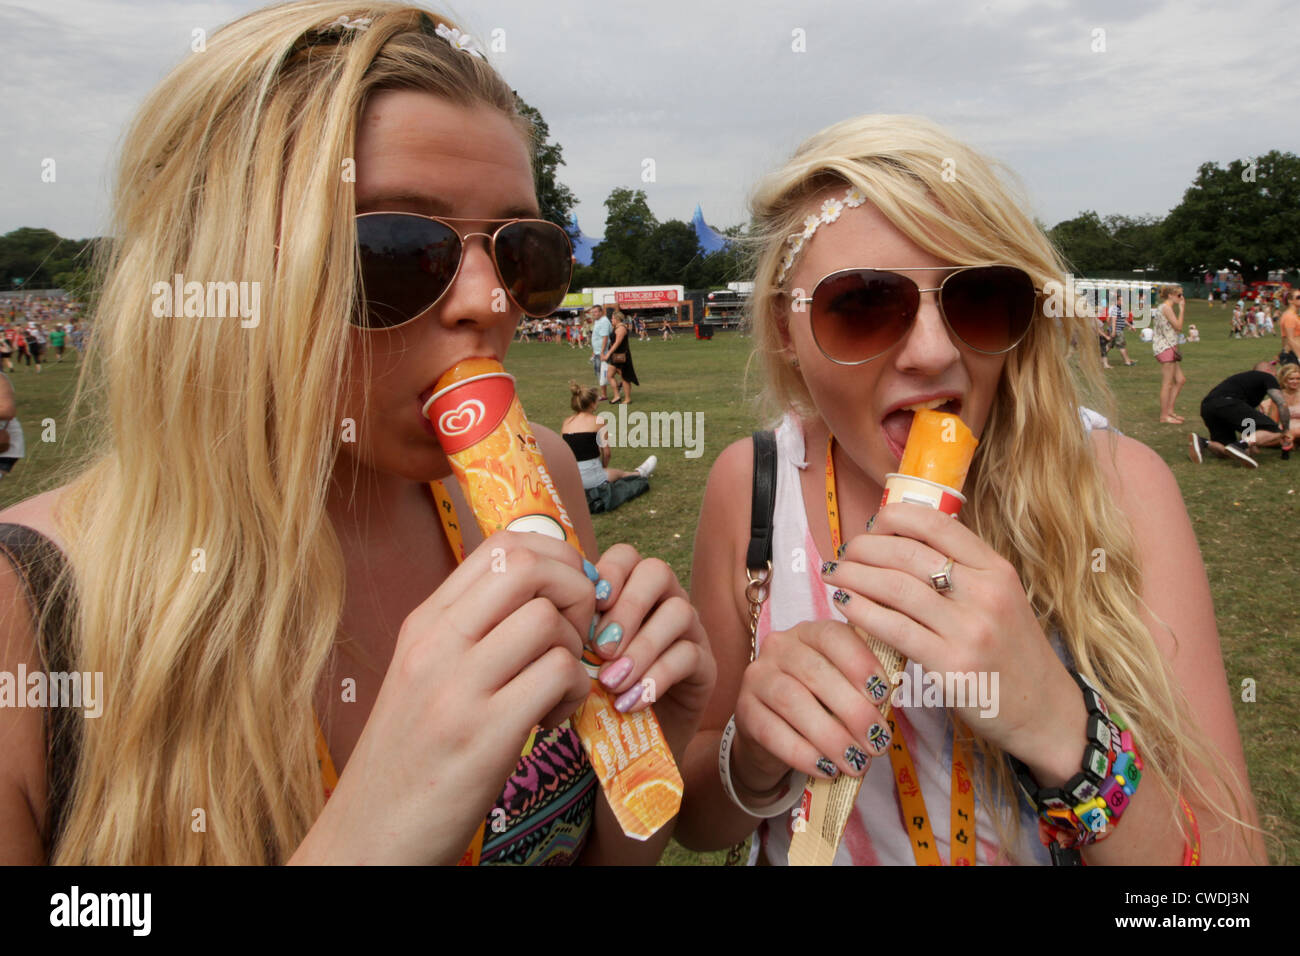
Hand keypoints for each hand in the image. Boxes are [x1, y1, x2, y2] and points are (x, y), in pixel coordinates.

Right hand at [305, 531, 594, 864]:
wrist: (371, 836)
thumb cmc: (413, 756)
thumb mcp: (426, 675)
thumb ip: (473, 631)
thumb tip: (542, 590)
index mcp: (424, 624)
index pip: (502, 547)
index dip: (556, 557)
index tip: (570, 596)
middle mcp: (435, 644)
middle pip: (529, 567)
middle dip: (576, 590)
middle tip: (578, 634)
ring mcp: (456, 688)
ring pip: (548, 621)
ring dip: (575, 652)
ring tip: (559, 689)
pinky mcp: (484, 734)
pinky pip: (558, 675)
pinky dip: (575, 693)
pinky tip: (553, 721)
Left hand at [587, 544, 714, 754]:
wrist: (635, 741)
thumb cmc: (599, 692)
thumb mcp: (580, 659)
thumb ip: (574, 635)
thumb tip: (551, 622)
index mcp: (632, 588)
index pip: (626, 555)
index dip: (608, 574)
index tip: (588, 609)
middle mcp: (665, 599)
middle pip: (657, 572)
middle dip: (627, 608)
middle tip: (600, 649)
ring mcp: (690, 630)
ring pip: (679, 611)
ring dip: (642, 646)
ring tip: (612, 682)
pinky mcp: (706, 664)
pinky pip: (689, 656)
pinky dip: (655, 678)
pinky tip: (629, 702)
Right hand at [730, 618, 892, 792]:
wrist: (774, 734)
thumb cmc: (821, 705)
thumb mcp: (844, 687)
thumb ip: (865, 687)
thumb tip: (896, 700)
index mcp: (809, 632)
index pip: (832, 636)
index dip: (859, 663)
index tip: (884, 694)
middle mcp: (778, 647)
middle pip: (814, 672)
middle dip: (852, 710)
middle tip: (878, 741)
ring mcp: (756, 677)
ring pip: (792, 701)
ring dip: (830, 735)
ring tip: (856, 762)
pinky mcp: (743, 711)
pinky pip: (772, 731)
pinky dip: (803, 753)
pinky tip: (827, 770)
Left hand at [819, 501, 1082, 780]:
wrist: (1044, 711)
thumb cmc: (1011, 651)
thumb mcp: (1000, 599)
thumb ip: (961, 570)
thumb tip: (900, 541)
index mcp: (996, 569)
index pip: (937, 524)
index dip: (894, 517)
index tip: (871, 523)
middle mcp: (985, 593)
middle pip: (907, 553)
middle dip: (864, 548)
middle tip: (844, 553)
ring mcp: (969, 630)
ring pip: (895, 588)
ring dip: (855, 576)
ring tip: (835, 574)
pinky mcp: (951, 666)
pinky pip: (894, 629)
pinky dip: (861, 611)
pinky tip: (844, 604)